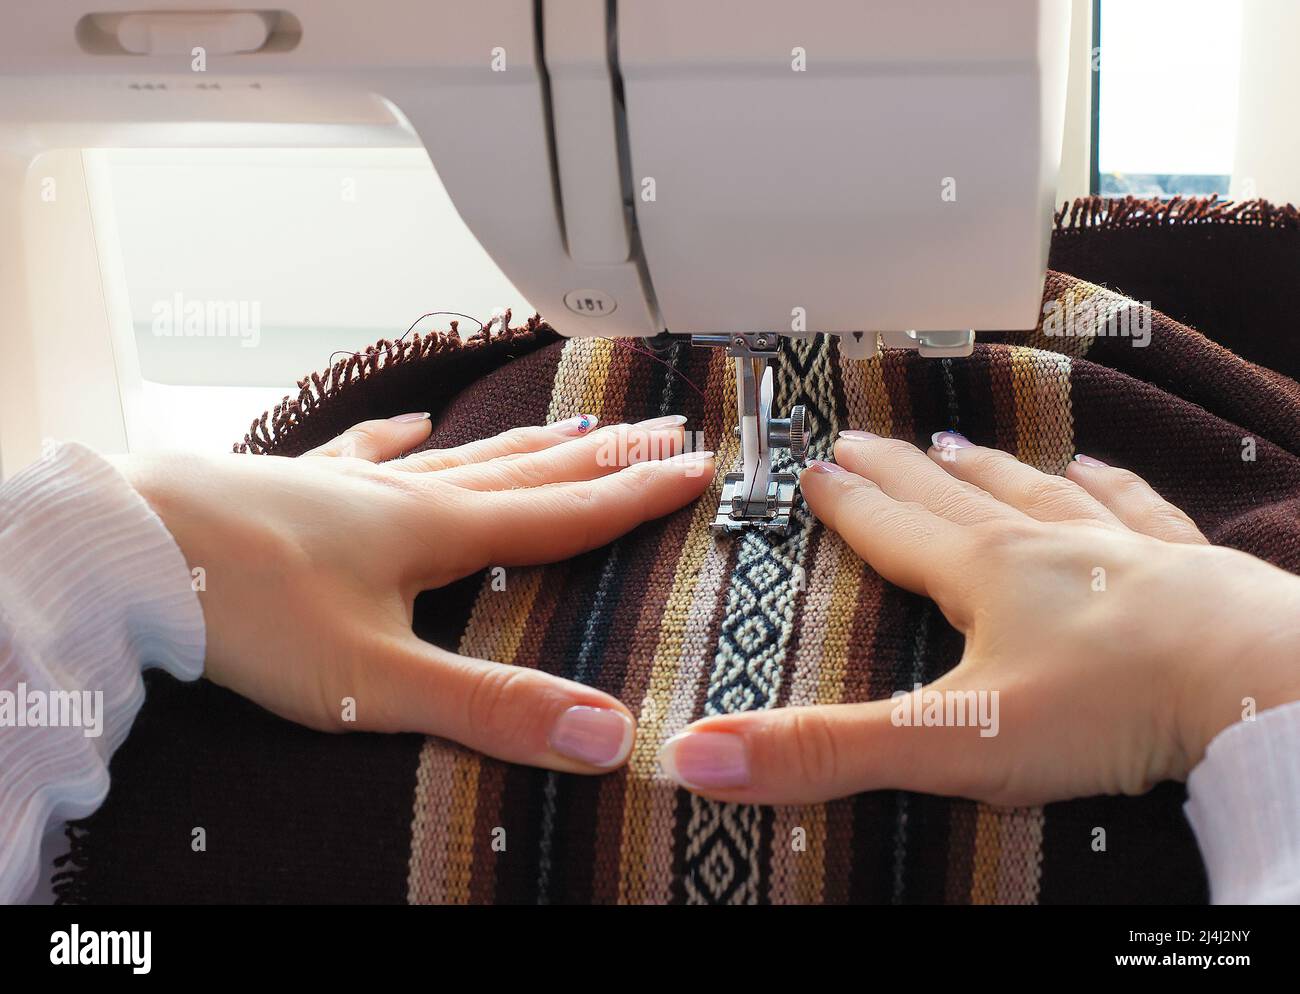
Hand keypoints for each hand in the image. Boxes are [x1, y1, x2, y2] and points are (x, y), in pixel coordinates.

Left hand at [117, 412, 712, 772]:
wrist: (130, 540)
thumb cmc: (248, 611)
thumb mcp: (377, 682)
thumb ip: (492, 710)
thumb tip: (609, 734)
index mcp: (440, 535)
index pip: (565, 513)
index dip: (636, 493)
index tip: (697, 467)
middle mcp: (409, 497)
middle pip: (528, 472)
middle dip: (602, 457)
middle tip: (663, 429)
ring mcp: (350, 485)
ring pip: (462, 457)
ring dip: (527, 444)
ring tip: (575, 421)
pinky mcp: (296, 485)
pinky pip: (366, 455)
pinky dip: (398, 440)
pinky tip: (409, 423)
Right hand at [658, 430, 1299, 805]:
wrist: (1253, 684)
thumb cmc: (1106, 710)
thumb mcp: (945, 741)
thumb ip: (822, 751)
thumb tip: (693, 755)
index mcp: (981, 576)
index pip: (892, 527)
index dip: (847, 502)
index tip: (813, 466)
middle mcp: (1043, 545)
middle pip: (951, 497)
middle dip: (899, 471)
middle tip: (858, 437)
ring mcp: (1116, 548)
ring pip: (1035, 493)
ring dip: (987, 469)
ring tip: (957, 443)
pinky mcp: (1184, 567)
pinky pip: (1132, 509)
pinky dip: (1106, 485)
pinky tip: (1095, 466)